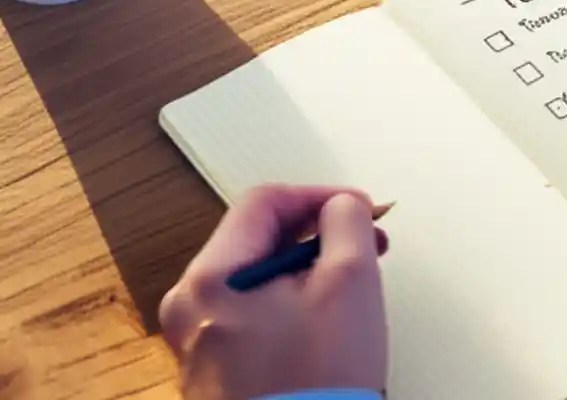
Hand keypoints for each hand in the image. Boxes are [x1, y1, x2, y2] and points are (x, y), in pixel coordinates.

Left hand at [160, 185, 389, 399]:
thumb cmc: (318, 385)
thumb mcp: (350, 283)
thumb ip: (346, 225)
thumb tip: (341, 207)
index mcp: (209, 281)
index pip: (263, 203)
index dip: (320, 197)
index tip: (359, 209)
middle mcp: (190, 310)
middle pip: (258, 242)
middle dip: (318, 236)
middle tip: (365, 246)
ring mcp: (199, 346)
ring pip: (259, 280)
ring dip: (309, 271)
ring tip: (353, 288)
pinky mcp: (218, 374)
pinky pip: (256, 316)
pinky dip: (294, 305)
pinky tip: (329, 324)